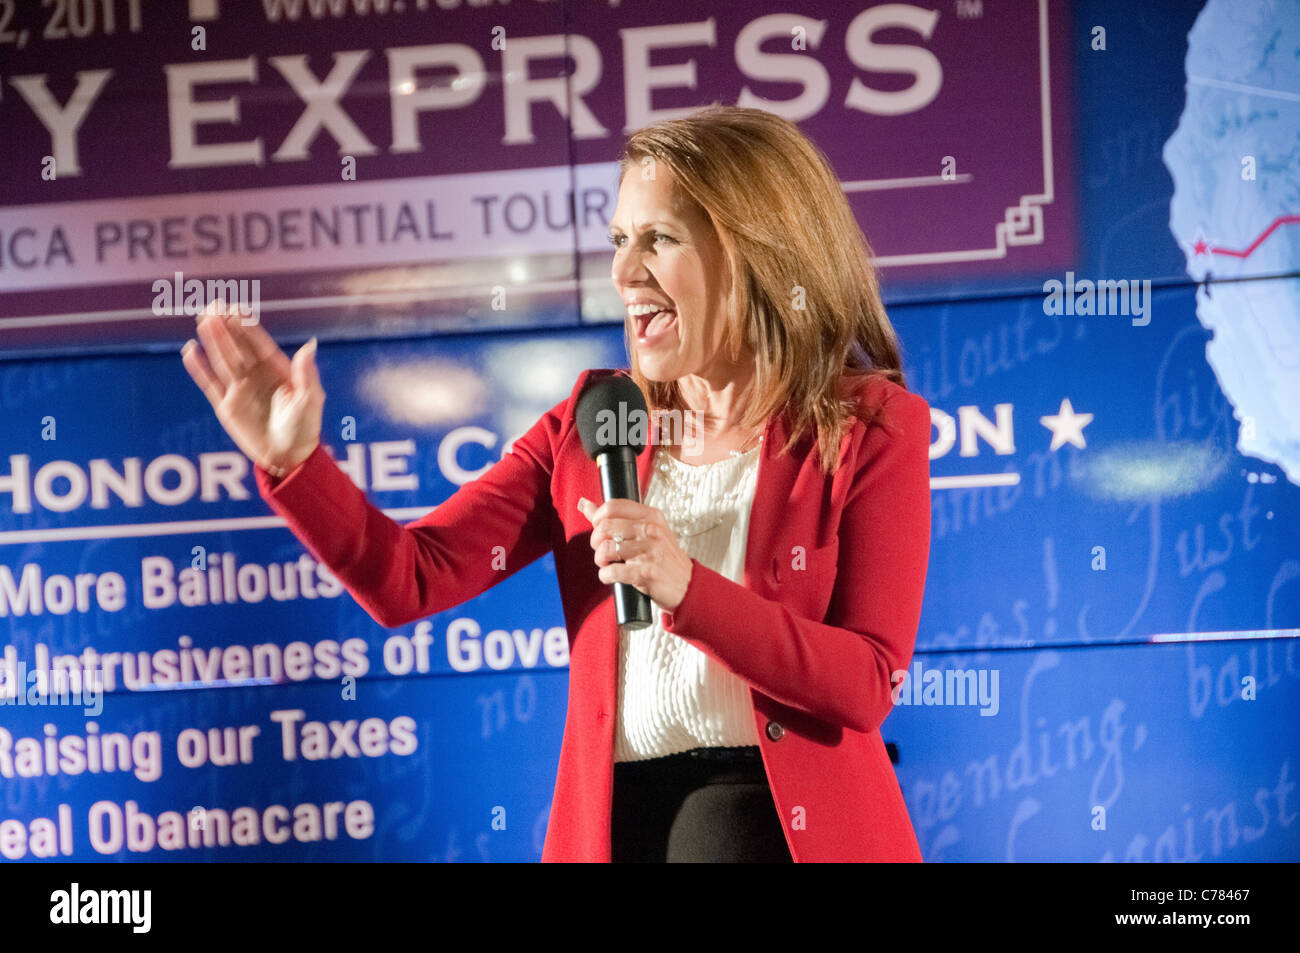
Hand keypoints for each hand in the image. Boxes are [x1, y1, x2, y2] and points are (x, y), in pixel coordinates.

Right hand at [181, 302, 323, 474]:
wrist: (288, 459)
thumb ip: (307, 374)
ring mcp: (240, 389)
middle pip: (238, 346)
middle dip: (226, 326)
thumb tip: (310, 345)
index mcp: (278, 371)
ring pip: (223, 359)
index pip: (259, 344)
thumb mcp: (310, 400)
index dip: (247, 326)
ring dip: (213, 340)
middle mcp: (257, 376)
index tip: (236, 307)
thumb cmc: (304, 430)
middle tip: (213, 304)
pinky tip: (190, 350)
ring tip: (203, 318)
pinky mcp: (226, 406)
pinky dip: (200, 368)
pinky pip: (210, 383)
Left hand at [577, 497, 692, 613]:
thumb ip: (615, 517)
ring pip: (605, 549)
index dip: (598, 518)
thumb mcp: (646, 531)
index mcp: (651, 516)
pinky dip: (606, 576)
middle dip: (595, 541)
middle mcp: (651, 530)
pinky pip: (612, 571)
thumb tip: (585, 504)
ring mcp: (650, 551)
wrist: (687, 584)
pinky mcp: (646, 572)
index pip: (612, 506)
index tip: (599, 529)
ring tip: (607, 564)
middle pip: (605, 527)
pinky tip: (611, 576)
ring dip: (600, 560)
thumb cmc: (664, 558)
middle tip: (602, 550)